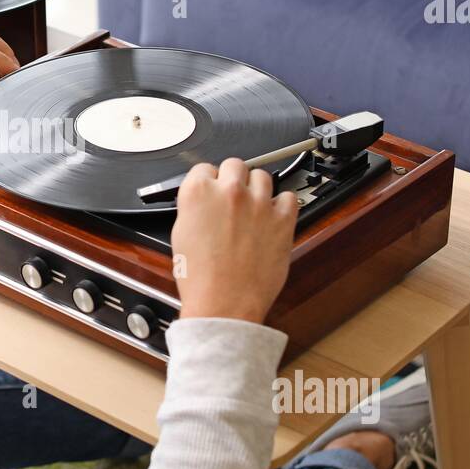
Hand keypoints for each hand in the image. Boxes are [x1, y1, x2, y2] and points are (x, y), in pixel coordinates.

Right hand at [170, 161, 297, 324]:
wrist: (224, 303)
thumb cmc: (201, 278)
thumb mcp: (181, 234)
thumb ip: (194, 208)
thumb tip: (204, 200)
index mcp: (198, 193)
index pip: (204, 168)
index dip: (209, 181)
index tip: (213, 190)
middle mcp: (229, 191)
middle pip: (235, 165)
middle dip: (233, 180)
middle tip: (232, 200)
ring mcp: (258, 203)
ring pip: (262, 176)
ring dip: (257, 189)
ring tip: (253, 209)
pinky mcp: (282, 218)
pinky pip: (288, 197)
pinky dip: (282, 205)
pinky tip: (272, 218)